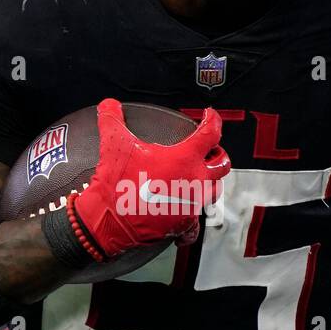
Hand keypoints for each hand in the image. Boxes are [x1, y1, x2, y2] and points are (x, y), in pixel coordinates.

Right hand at [69, 99, 230, 259]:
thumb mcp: (114, 145)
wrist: (110, 220)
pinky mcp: (184, 224)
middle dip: (218, 156)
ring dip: (209, 183)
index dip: (213, 120)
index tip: (209, 117)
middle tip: (209, 152)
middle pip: (222, 165)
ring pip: (214, 192)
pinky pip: (196, 223)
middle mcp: (195, 181)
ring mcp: (192, 204)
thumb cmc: (117, 182)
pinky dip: (191, 218)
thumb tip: (108, 104)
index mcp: (185, 158)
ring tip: (198, 178)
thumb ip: (112, 120)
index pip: (211, 133)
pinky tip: (182, 214)